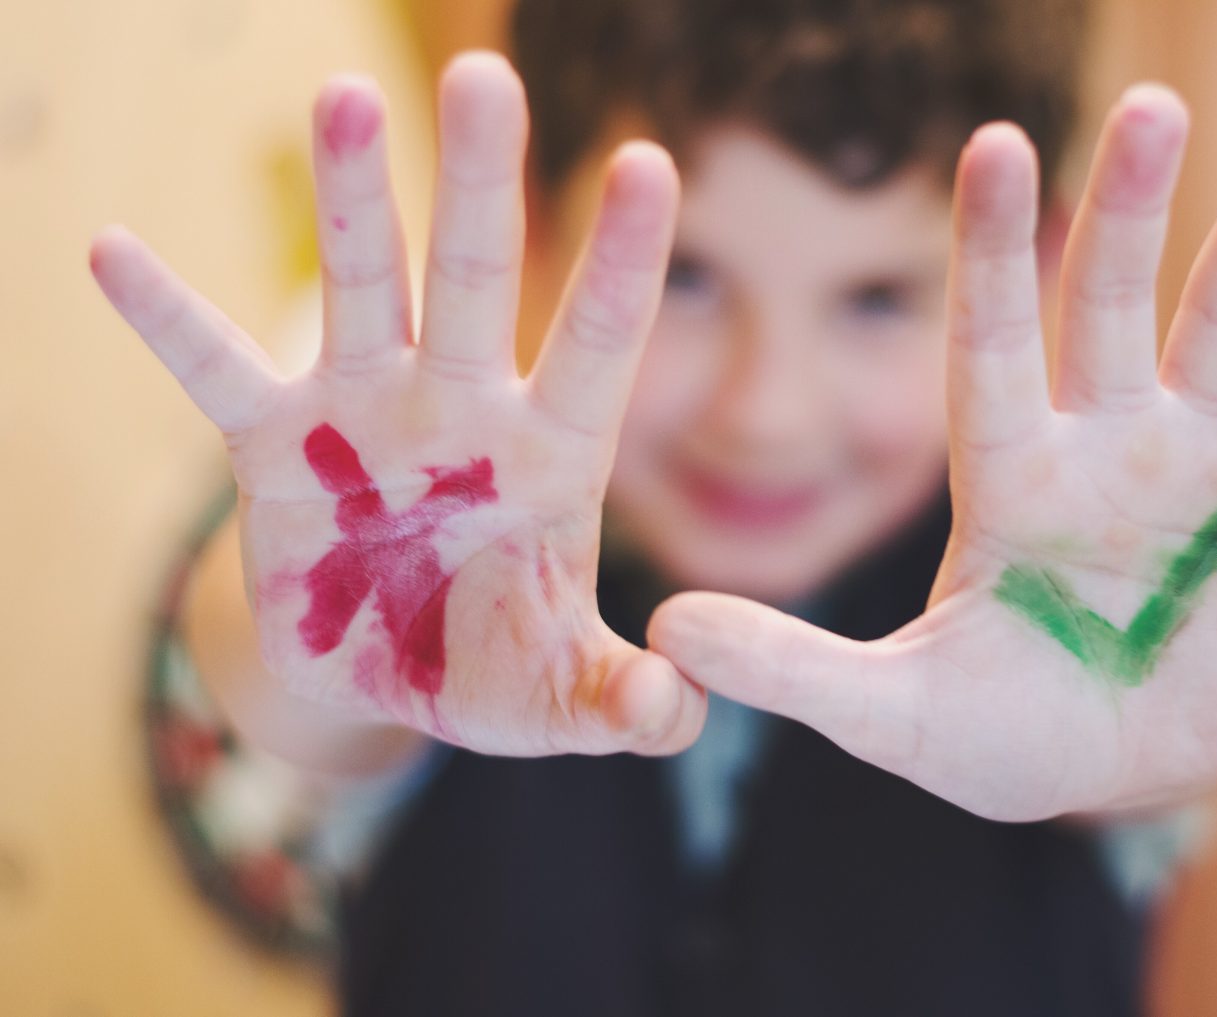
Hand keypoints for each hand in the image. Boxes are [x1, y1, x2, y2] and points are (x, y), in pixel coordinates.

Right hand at [91, 53, 704, 755]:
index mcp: (552, 453)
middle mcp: (463, 405)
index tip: (649, 161)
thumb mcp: (558, 701)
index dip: (624, 261)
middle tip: (483, 77)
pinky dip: (168, 318)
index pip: (598, 342)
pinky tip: (114, 250)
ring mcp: (367, 411)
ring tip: (338, 95)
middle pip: (478, 276)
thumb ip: (621, 704)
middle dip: (481, 182)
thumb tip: (669, 713)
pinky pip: (216, 369)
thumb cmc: (488, 667)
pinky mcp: (275, 442)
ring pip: (362, 285)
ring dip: (350, 198)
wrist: (378, 673)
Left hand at [649, 85, 1216, 820]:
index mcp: (1004, 474)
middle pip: (1109, 307)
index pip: (994, 343)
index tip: (996, 143)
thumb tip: (667, 628)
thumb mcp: (890, 713)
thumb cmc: (994, 742)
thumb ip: (790, 668)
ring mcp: (1189, 464)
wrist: (1100, 770)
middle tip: (1147, 107)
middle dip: (1127, 214)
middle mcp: (1097, 440)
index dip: (997, 254)